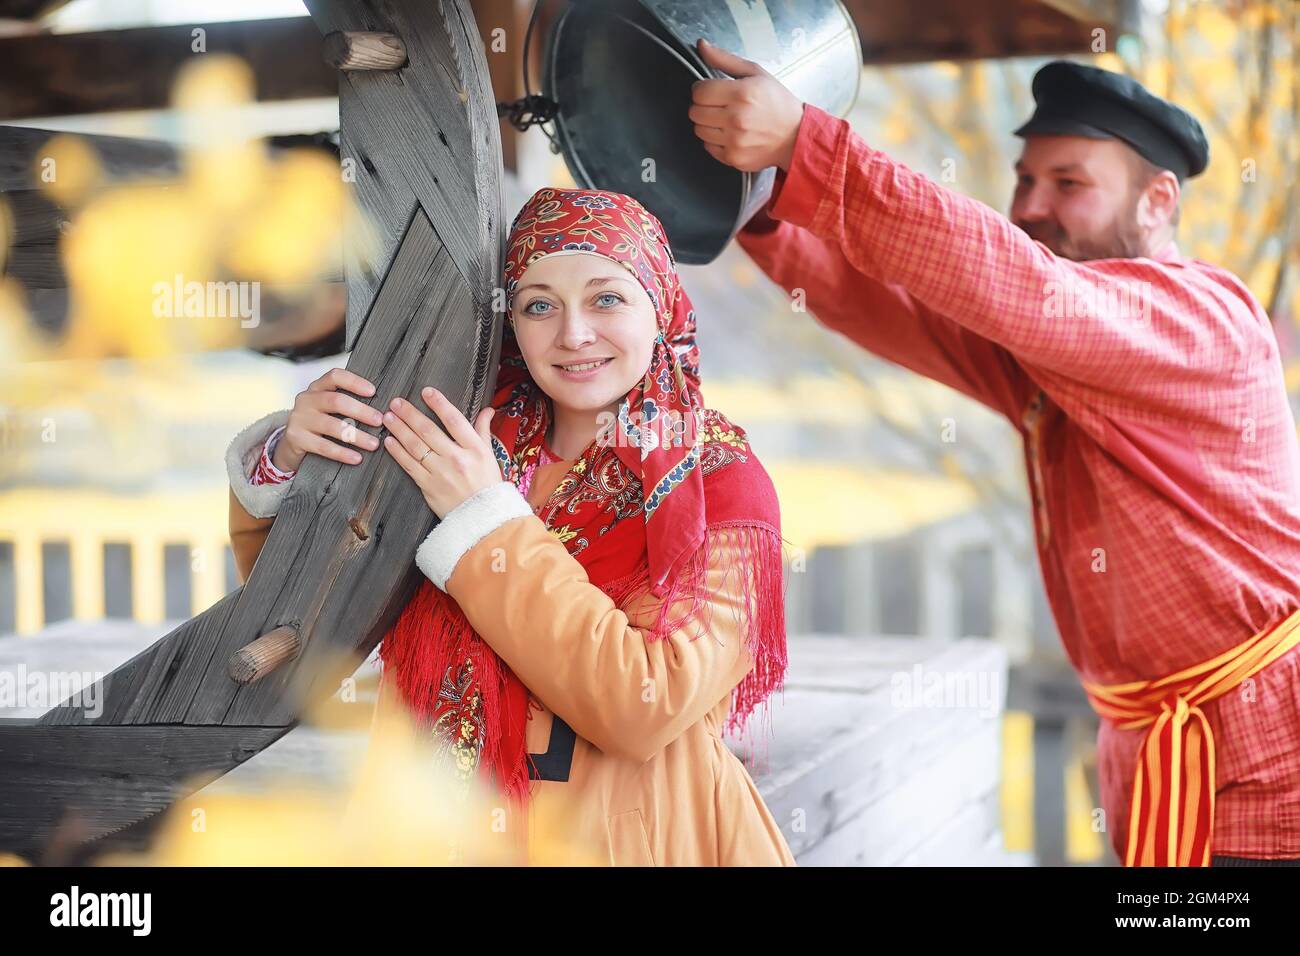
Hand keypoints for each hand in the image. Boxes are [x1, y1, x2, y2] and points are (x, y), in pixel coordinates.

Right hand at [275, 367, 383, 471]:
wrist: (292, 442)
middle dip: (361, 411)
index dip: (354, 382)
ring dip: (356, 436)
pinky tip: (357, 458)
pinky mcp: (296, 438)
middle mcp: (306, 399)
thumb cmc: (320, 421)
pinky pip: (323, 446)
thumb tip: (384, 408)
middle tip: (380, 421)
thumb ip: (348, 402)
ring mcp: (299, 418)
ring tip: (374, 444)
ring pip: (332, 426)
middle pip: (336, 401)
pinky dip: (342, 453)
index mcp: (317, 387)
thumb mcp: (328, 407)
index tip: (373, 391)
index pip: (335, 376)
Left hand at [382, 387, 500, 519]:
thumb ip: (483, 431)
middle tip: (396, 402)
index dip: (439, 404)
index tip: (426, 392)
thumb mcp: (490, 455)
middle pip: (428, 431)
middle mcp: (457, 458)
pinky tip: (389, 441)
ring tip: (388, 417)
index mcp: (475, 449)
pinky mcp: (428, 486)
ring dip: (399, 430)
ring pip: (415, 446)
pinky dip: (398, 452)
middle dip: (409, 414)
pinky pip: (409, 465)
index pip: (454, 420)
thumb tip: (487, 410)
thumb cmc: (487, 484)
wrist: (482, 517)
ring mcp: (441, 473)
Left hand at [690, 38, 804, 171]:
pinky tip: (729, 134)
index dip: (702, 89)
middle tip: (719, 105)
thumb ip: (725, 60)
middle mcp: (736, 119)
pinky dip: (714, 140)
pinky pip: (708, 147)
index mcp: (742, 93)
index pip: (699, 92)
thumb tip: (702, 46)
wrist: (795, 135)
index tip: (711, 90)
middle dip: (703, 106)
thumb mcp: (756, 73)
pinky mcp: (733, 158)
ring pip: (698, 130)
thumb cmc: (777, 102)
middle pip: (695, 112)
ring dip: (707, 124)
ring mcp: (734, 141)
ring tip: (725, 120)